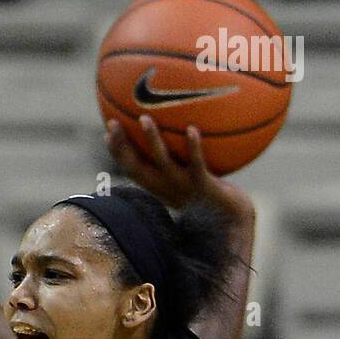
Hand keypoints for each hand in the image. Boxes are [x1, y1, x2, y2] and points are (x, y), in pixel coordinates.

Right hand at [105, 115, 253, 220]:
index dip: (117, 152)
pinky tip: (192, 129)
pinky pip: (196, 165)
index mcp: (160, 186)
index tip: (107, 130)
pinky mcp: (204, 187)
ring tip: (144, 118)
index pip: (131, 168)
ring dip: (152, 141)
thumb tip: (179, 129)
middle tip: (113, 123)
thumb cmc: (212, 194)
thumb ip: (180, 159)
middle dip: (122, 147)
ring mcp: (184, 187)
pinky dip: (193, 148)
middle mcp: (167, 188)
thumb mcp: (191, 177)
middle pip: (137, 167)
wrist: (232, 219)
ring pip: (163, 164)